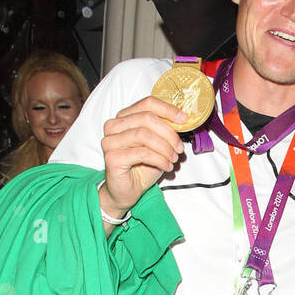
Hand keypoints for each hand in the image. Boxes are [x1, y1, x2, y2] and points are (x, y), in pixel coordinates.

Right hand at [99, 96, 187, 221]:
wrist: (127, 191)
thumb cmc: (141, 167)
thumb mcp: (157, 145)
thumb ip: (164, 131)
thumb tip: (182, 121)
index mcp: (124, 117)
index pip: (147, 103)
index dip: (167, 110)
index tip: (184, 119)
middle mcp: (114, 126)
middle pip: (146, 118)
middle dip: (168, 133)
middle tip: (179, 147)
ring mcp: (110, 141)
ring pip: (143, 135)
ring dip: (164, 147)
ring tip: (173, 159)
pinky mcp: (112, 157)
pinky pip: (142, 153)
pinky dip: (159, 159)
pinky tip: (166, 166)